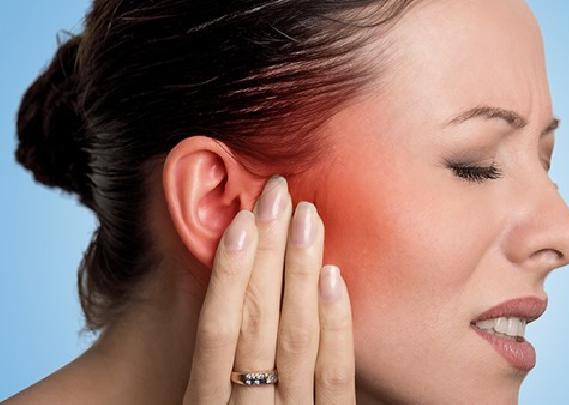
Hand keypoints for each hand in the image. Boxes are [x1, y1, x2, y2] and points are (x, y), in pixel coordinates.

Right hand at [182, 175, 355, 403]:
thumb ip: (214, 367)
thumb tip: (222, 294)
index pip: (217, 333)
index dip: (229, 274)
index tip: (241, 220)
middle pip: (258, 326)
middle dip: (267, 255)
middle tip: (277, 193)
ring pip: (297, 341)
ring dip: (300, 274)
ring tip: (307, 217)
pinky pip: (337, 376)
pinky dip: (336, 324)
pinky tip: (332, 276)